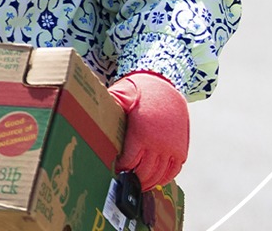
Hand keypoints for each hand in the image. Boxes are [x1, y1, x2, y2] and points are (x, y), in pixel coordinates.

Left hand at [107, 72, 188, 188]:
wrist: (167, 86)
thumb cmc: (141, 92)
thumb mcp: (123, 95)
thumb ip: (111, 104)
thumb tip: (90, 107)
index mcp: (141, 133)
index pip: (129, 161)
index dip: (121, 168)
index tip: (115, 170)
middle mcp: (158, 144)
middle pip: (144, 172)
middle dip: (133, 180)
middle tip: (125, 182)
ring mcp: (171, 148)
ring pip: (159, 175)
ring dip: (148, 183)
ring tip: (138, 185)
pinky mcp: (181, 149)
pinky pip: (174, 170)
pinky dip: (165, 178)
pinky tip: (155, 180)